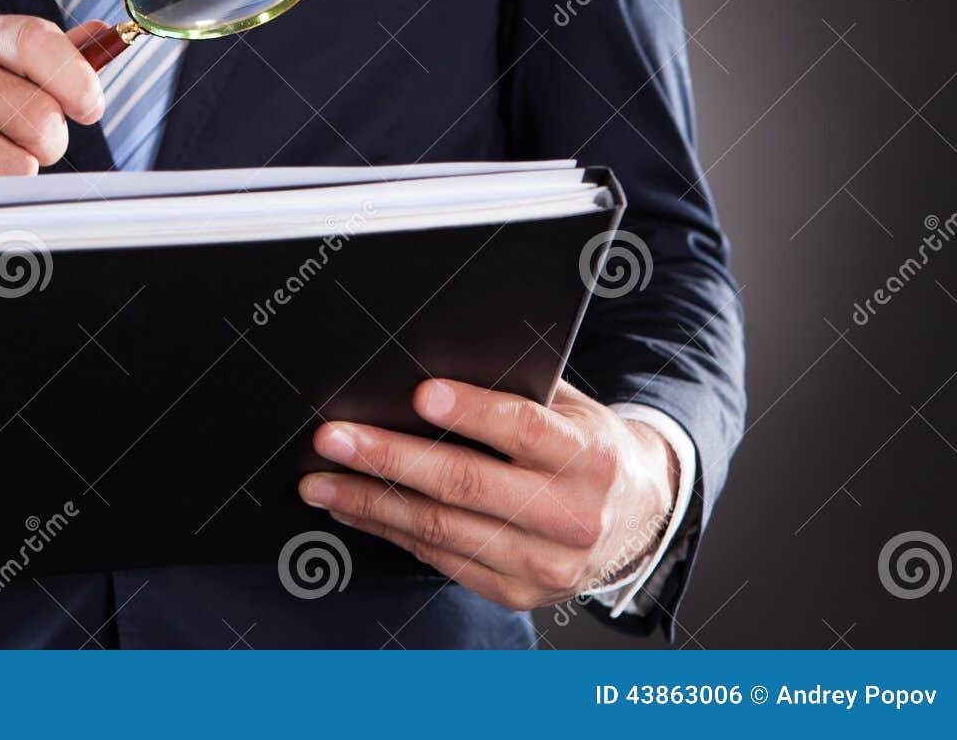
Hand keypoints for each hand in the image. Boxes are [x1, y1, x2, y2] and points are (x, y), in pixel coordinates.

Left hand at [298, 379, 677, 609]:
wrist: (636, 517)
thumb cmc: (583, 447)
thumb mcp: (568, 408)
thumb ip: (514, 391)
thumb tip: (428, 365)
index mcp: (588, 456)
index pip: (524, 428)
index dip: (472, 411)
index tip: (420, 394)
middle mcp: (571, 515)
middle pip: (466, 484)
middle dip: (389, 458)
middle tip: (333, 439)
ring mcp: (544, 562)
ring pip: (440, 529)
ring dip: (369, 502)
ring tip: (321, 481)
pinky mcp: (517, 591)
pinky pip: (438, 558)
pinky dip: (389, 531)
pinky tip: (354, 509)